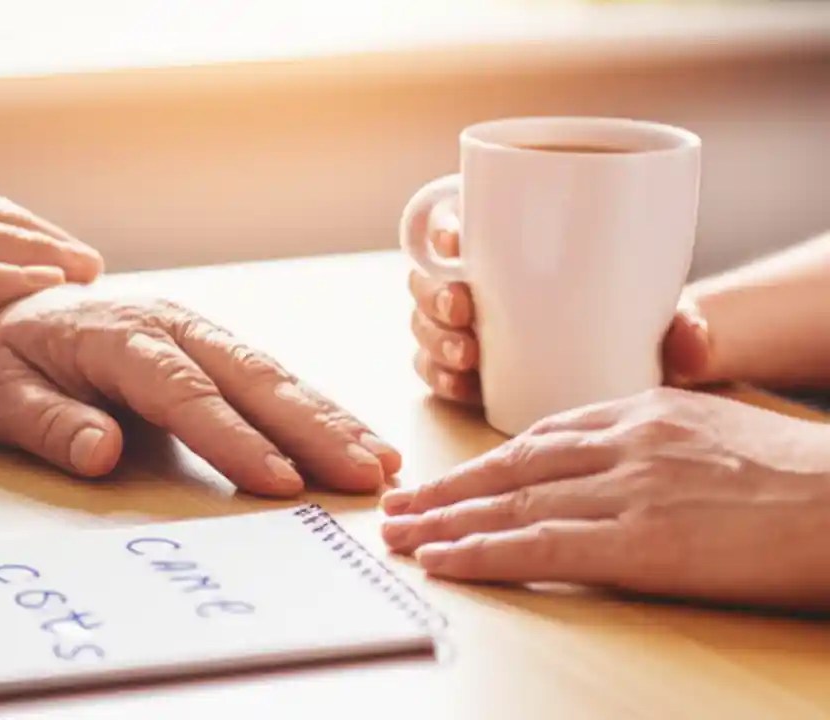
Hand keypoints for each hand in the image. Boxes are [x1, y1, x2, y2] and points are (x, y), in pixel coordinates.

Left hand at [0, 287, 401, 496]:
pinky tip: (348, 435)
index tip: (280, 480)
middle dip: (314, 427)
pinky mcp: (206, 345)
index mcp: (117, 335)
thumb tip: (103, 452)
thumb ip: (48, 423)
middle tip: (366, 472)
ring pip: (272, 372)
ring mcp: (194, 330)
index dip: (234, 438)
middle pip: (251, 377)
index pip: (185, 393)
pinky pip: (266, 374)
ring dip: (328, 416)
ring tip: (379, 459)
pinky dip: (312, 406)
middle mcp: (168, 324)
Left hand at [379, 387, 829, 609]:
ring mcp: (627, 489)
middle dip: (447, 488)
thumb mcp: (723, 431)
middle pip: (511, 466)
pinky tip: (442, 560)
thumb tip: (634, 462)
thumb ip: (664, 441)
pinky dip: (480, 553)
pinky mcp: (639, 541)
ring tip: (400, 534)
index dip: (489, 463)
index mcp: (646, 412)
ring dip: (445, 521)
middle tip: (399, 504)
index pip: (544, 436)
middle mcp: (624, 442)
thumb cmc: (806, 476)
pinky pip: (538, 546)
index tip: (455, 477)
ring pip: (511, 504)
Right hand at [408, 217, 714, 403]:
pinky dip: (440, 378)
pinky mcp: (468, 368)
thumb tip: (691, 348)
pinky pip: (434, 369)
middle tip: (463, 310)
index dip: (442, 226)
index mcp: (512, 238)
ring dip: (433, 337)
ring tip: (466, 356)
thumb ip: (686, 326)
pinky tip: (461, 386)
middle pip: (429, 274)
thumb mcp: (667, 312)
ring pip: (425, 323)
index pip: (459, 218)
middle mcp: (481, 278)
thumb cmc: (647, 315)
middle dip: (433, 292)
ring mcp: (469, 324)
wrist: (646, 362)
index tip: (457, 241)